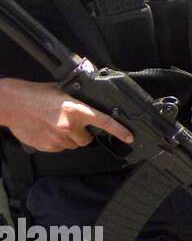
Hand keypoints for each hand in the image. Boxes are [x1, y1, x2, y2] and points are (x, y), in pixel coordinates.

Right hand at [0, 77, 133, 151]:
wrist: (12, 104)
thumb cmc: (36, 95)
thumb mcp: (63, 92)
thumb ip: (79, 102)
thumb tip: (93, 105)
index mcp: (76, 109)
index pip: (104, 122)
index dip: (119, 131)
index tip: (129, 138)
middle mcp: (69, 126)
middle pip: (87, 139)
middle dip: (82, 134)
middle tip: (71, 124)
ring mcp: (58, 138)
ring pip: (73, 145)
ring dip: (69, 138)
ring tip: (55, 125)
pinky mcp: (47, 147)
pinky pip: (59, 148)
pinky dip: (57, 142)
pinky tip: (47, 130)